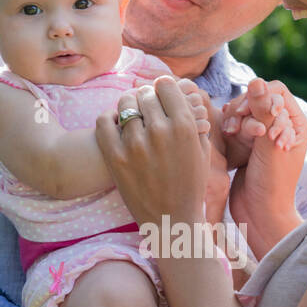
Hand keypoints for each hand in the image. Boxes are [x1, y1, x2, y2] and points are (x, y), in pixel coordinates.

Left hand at [95, 76, 211, 228]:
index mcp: (185, 126)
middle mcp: (160, 131)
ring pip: (124, 103)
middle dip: (147, 98)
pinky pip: (104, 121)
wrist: (172, 221)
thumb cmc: (190, 184)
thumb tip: (180, 92)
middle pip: (145, 92)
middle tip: (148, 110)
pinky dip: (109, 118)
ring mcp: (135, 145)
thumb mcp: (202, 149)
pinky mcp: (115, 158)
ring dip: (129, 107)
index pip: (165, 85)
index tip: (161, 97)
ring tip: (133, 117)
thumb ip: (193, 118)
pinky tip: (117, 126)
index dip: (163, 89)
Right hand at [225, 79, 306, 255]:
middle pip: (257, 99)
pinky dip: (228, 127)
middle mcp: (281, 127)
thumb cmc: (272, 184)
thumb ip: (263, 113)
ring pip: (244, 112)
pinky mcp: (246, 146)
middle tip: (234, 127)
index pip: (276, 91)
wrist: (260, 215)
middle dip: (243, 108)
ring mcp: (262, 137)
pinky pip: (235, 126)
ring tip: (229, 134)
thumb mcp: (268, 146)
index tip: (245, 112)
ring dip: (234, 119)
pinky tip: (225, 136)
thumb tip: (256, 81)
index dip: (259, 96)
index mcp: (296, 124)